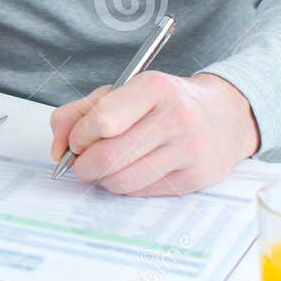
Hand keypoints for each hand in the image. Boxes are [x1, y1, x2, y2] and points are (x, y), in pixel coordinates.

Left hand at [48, 71, 258, 195]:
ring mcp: (188, 150)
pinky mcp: (194, 178)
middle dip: (84, 165)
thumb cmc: (164, 102)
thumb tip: (57, 148)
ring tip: (105, 167)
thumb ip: (79, 113)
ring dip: (102, 179)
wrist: (224, 115)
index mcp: (154, 87)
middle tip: (82, 162)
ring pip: (123, 180)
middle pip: (109, 156)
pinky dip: (125, 186)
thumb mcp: (122, 92)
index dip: (79, 137)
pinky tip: (130, 171)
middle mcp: (176, 117)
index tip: (76, 141)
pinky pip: (141, 192)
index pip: (103, 120)